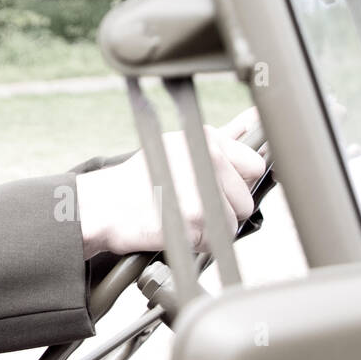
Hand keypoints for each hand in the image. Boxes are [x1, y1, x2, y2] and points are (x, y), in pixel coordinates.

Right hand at [76, 109, 265, 258]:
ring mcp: (203, 188)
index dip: (232, 181)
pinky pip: (220, 240)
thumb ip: (221, 138)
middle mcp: (206, 156)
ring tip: (180, 213)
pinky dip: (201, 242)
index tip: (207, 185)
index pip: (253, 165)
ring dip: (212, 226)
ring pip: (234, 220)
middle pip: (246, 197)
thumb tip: (257, 117)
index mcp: (204, 136)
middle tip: (187, 201)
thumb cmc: (139, 179)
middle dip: (222, 206)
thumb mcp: (176, 146)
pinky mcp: (198, 219)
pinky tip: (177, 227)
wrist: (103, 206)